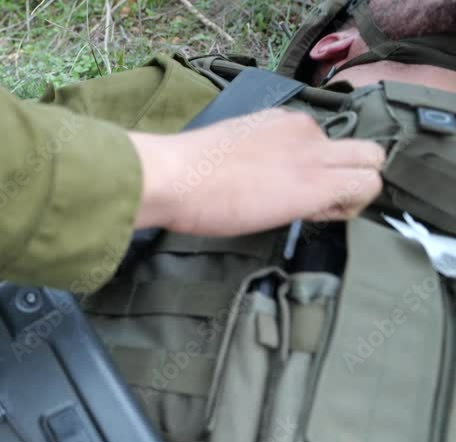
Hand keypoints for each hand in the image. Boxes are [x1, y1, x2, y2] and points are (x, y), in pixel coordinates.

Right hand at [132, 108, 385, 235]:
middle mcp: (305, 130)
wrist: (174, 176)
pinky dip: (350, 207)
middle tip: (318, 202)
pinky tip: (313, 216)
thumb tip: (262, 178)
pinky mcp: (318, 183)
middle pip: (362, 149)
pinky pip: (365, 188)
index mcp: (279, 121)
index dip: (315, 169)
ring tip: (314, 212)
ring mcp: (314, 154)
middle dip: (350, 176)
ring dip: (352, 192)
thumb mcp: (229, 150)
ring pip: (372, 166)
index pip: (322, 142)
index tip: (287, 189)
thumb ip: (258, 156)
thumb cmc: (184, 172)